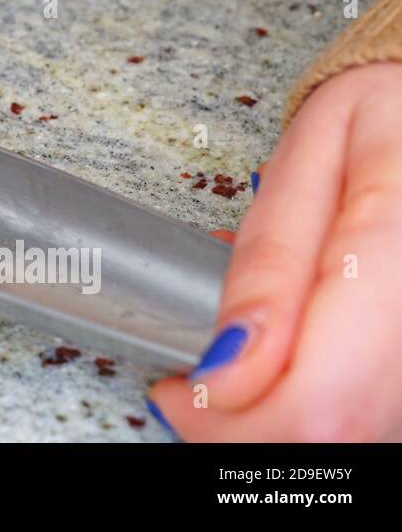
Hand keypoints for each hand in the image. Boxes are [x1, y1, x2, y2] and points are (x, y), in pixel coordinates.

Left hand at [148, 62, 401, 441]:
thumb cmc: (388, 118)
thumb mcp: (309, 158)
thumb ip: (269, 260)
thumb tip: (227, 361)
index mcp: (395, 268)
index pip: (311, 409)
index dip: (227, 419)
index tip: (178, 386)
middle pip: (327, 440)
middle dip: (237, 427)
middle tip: (190, 382)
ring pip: (347, 439)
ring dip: (269, 422)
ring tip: (231, 367)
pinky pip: (364, 415)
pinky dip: (305, 406)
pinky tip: (277, 365)